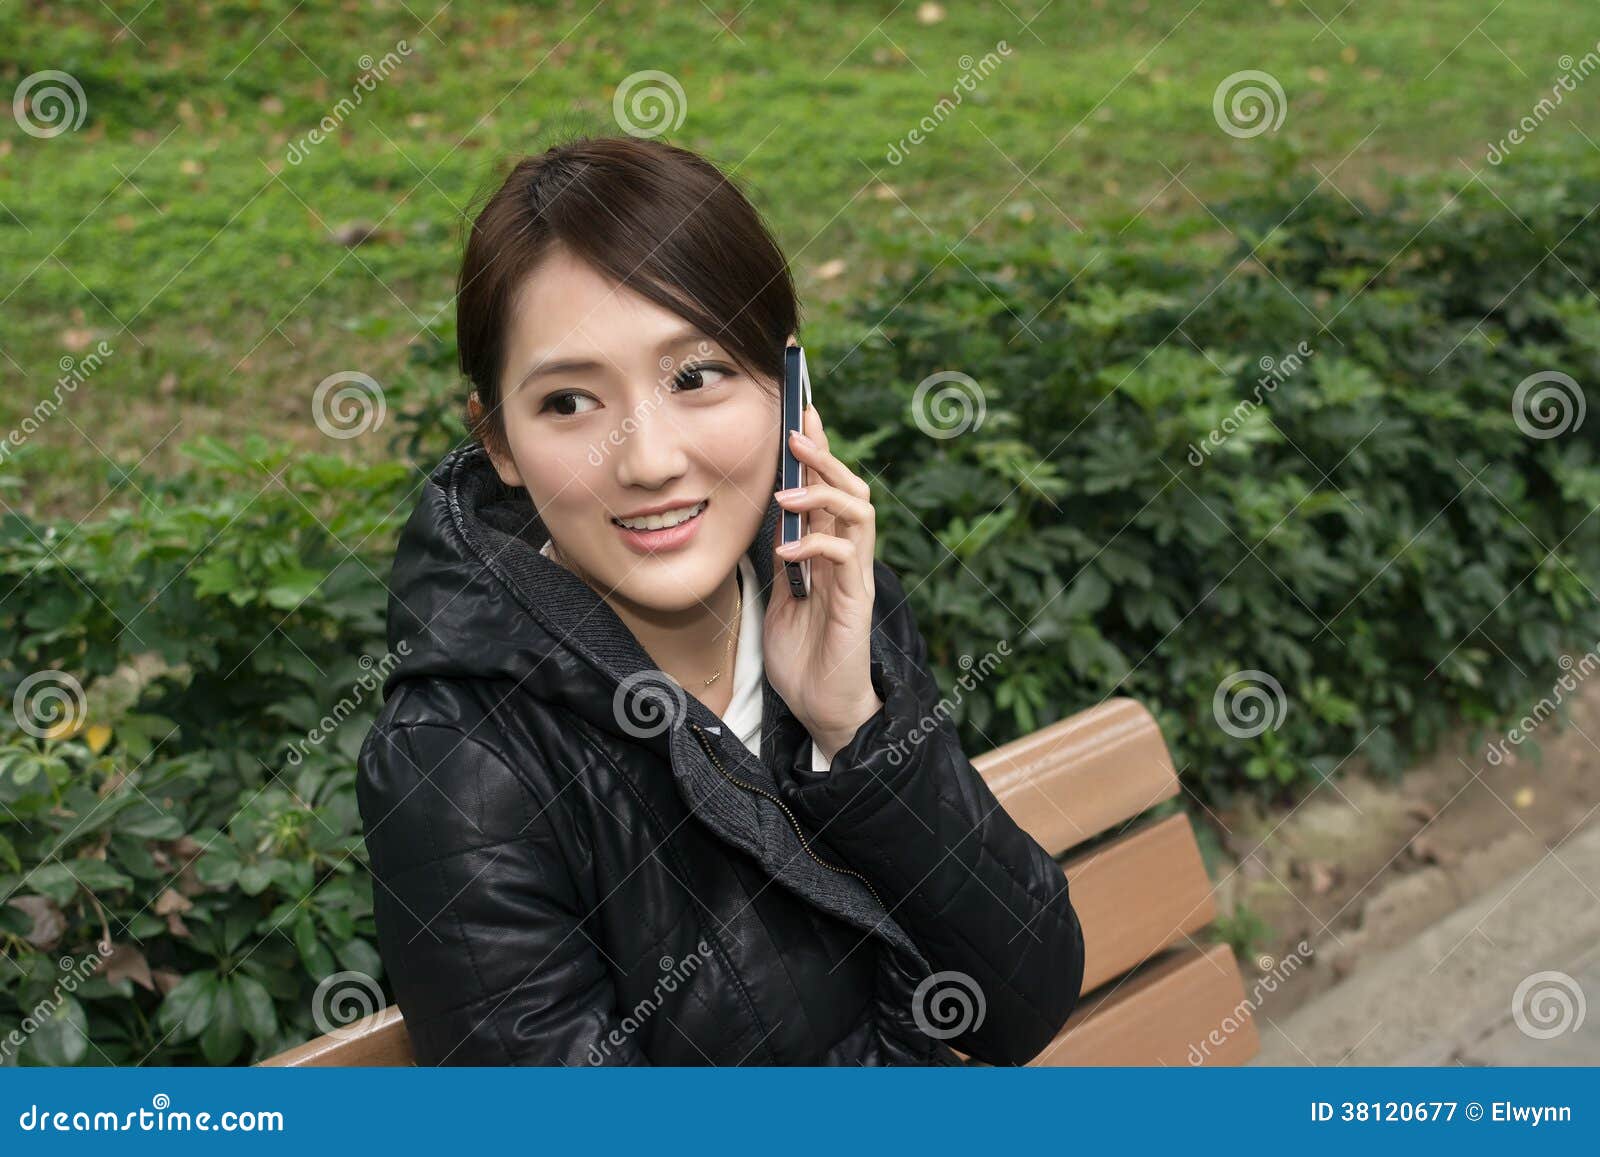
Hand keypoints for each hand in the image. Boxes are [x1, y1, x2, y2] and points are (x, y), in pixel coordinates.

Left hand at [764, 400, 882, 761]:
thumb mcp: (778, 596)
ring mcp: (856, 576)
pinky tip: (787, 552)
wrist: (824, 709)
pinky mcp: (857, 601)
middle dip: (824, 454)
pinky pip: (846, 557)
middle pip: (851, 486)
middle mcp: (848, 555)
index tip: (798, 408)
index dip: (817, 446)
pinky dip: (816, 545)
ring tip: (788, 491)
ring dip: (824, 492)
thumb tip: (761, 520)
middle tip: (794, 431)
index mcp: (828, 550)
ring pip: (860, 510)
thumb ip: (778, 558)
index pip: (828, 486)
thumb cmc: (803, 655)